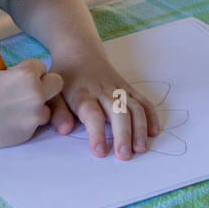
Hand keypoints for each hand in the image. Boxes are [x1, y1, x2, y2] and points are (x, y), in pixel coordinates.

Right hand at [0, 58, 64, 148]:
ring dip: (37, 107)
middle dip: (45, 85)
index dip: (29, 71)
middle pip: (57, 83)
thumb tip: (28, 79)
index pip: (41, 66)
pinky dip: (26, 122)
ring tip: (14, 109)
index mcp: (27, 75)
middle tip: (27, 91)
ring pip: (48, 107)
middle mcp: (36, 94)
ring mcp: (34, 116)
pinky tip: (8, 121)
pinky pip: (35, 124)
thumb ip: (17, 76)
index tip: (16, 76)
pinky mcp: (28, 133)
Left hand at [43, 46, 160, 159]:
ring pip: (134, 107)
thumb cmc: (65, 77)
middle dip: (123, 135)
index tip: (100, 152)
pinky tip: (154, 132)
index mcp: (82, 94)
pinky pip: (143, 100)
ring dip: (140, 128)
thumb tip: (65, 130)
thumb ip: (57, 112)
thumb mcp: (53, 92)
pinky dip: (151, 115)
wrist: (79, 51)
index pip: (92, 115)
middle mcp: (103, 91)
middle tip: (125, 156)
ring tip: (141, 149)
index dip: (97, 134)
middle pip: (118, 112)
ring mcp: (118, 88)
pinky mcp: (128, 87)